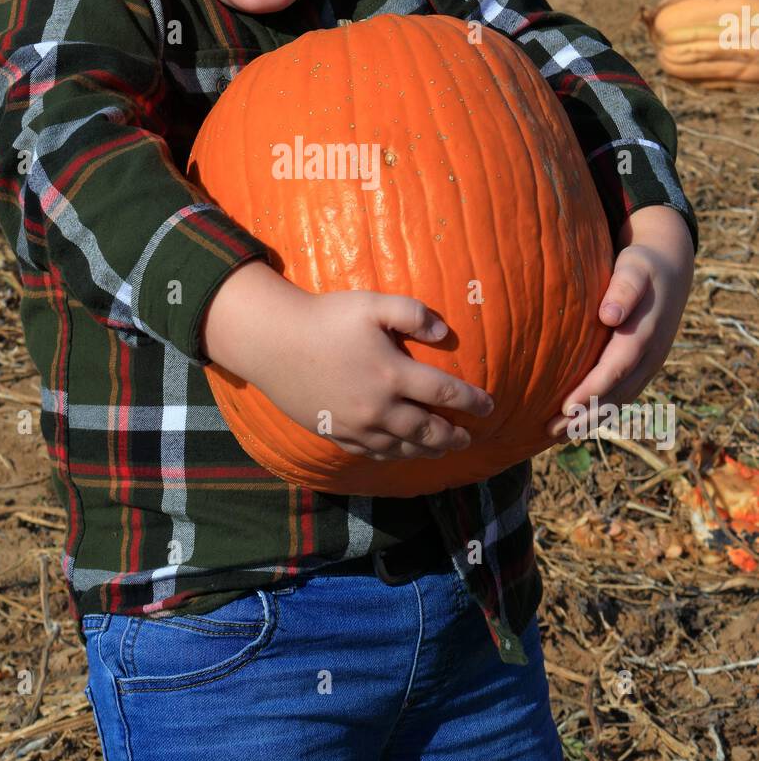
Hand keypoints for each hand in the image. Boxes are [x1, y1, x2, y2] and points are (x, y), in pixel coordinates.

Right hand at [251, 290, 494, 461]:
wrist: (272, 343)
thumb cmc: (325, 317)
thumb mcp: (371, 304)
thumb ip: (412, 313)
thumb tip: (444, 333)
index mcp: (393, 374)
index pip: (445, 394)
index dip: (472, 402)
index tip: (489, 407)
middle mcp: (379, 407)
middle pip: (428, 430)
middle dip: (453, 436)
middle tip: (468, 438)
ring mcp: (356, 426)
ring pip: (402, 447)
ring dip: (427, 450)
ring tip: (441, 449)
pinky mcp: (336, 433)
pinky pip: (373, 452)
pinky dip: (394, 455)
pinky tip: (401, 452)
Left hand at [545, 205, 694, 438]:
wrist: (670, 269)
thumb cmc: (641, 266)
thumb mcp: (635, 268)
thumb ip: (623, 289)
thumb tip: (610, 315)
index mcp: (644, 334)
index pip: (615, 369)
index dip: (592, 390)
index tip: (566, 407)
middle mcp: (649, 356)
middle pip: (616, 393)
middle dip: (585, 415)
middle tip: (551, 431)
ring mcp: (648, 365)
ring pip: (619, 400)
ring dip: (590, 420)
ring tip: (555, 434)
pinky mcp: (642, 368)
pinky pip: (621, 395)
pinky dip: (600, 411)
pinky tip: (575, 420)